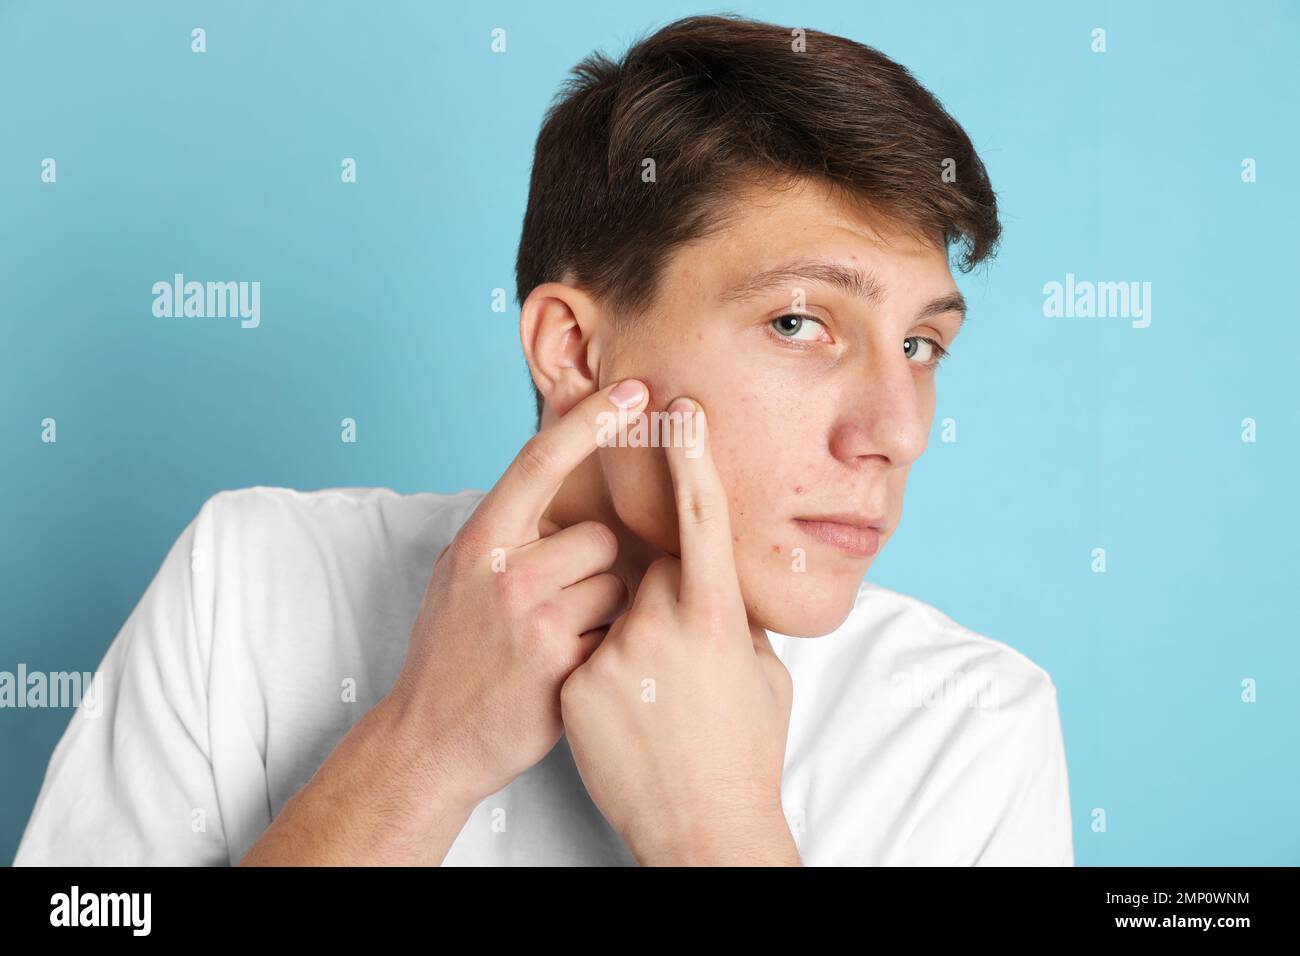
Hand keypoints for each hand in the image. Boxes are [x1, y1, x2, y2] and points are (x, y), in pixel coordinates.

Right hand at [386, 378, 649, 807]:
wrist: (432, 740)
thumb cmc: (451, 652)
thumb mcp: (459, 576)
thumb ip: (506, 531)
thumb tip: (557, 478)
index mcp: (479, 541)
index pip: (541, 460)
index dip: (590, 418)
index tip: (633, 390)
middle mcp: (505, 572)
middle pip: (598, 536)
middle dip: (594, 568)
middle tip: (558, 607)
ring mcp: (535, 617)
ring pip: (615, 582)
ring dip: (603, 608)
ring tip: (561, 640)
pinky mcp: (564, 661)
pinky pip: (617, 627)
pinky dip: (605, 646)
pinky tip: (569, 668)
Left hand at [559, 397, 798, 865]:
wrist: (701, 829)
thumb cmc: (745, 752)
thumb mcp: (761, 674)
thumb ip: (738, 615)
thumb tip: (720, 579)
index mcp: (718, 616)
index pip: (700, 517)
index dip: (691, 458)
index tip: (677, 411)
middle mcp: (662, 626)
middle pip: (647, 569)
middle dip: (660, 595)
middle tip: (679, 660)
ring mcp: (613, 655)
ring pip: (613, 609)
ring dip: (629, 637)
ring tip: (657, 702)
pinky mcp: (575, 685)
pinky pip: (585, 647)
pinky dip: (603, 670)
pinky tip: (629, 719)